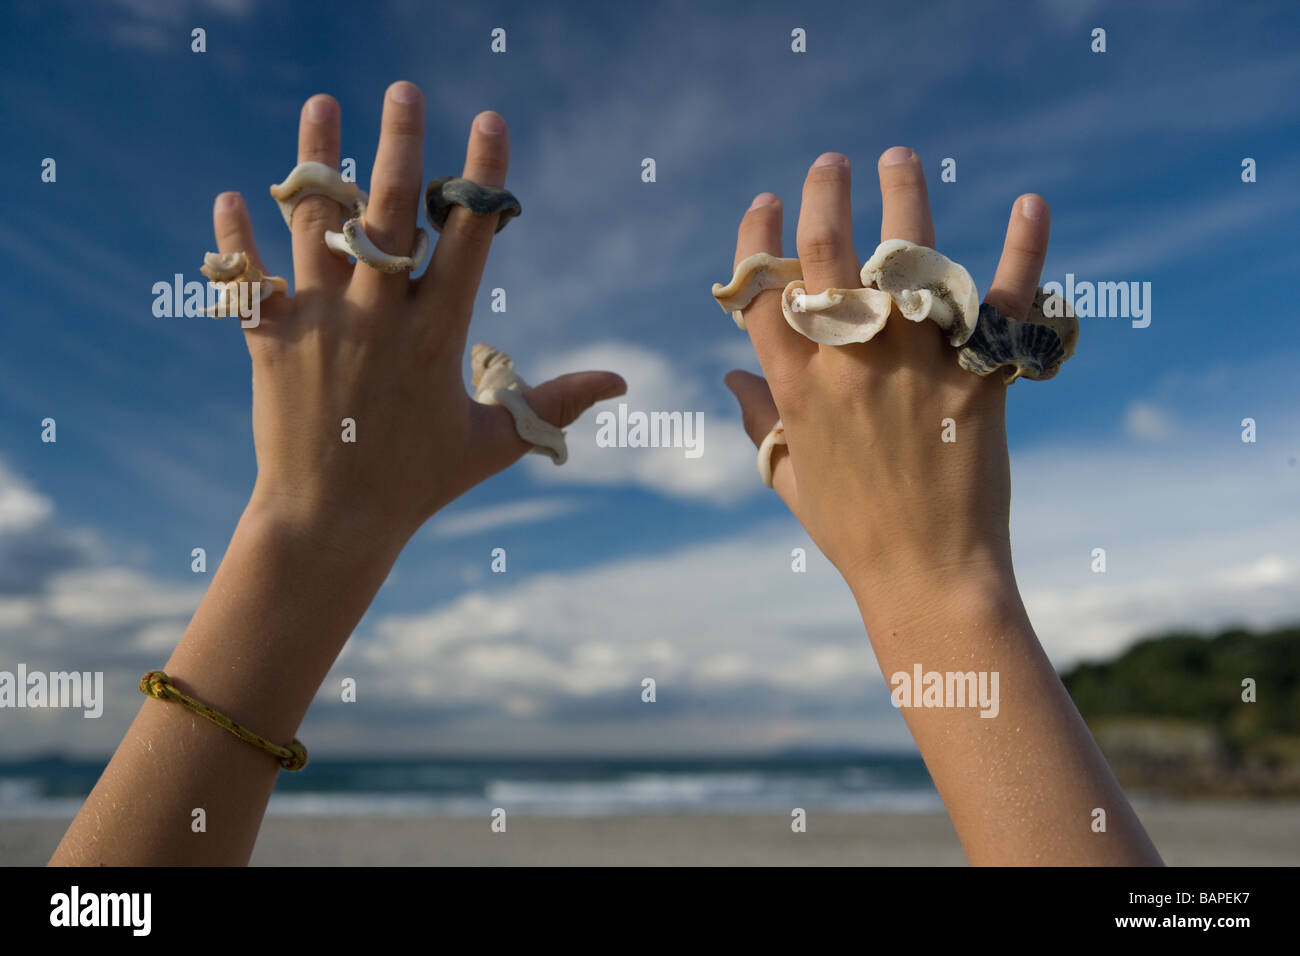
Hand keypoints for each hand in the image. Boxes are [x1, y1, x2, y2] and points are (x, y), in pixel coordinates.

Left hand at [213, 84, 624, 558]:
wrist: (329, 521)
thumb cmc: (418, 483)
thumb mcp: (493, 443)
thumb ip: (554, 402)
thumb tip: (622, 383)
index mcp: (437, 336)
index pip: (466, 240)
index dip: (480, 177)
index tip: (488, 120)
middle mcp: (377, 319)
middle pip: (390, 213)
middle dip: (401, 145)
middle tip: (403, 89)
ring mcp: (320, 325)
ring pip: (318, 226)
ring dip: (318, 162)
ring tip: (323, 105)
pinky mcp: (270, 340)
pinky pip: (250, 277)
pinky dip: (237, 237)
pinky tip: (233, 195)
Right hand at [724, 148, 1048, 617]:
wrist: (929, 577)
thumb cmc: (853, 532)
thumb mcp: (791, 476)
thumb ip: (759, 421)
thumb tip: (729, 379)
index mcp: (798, 388)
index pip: (762, 292)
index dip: (758, 239)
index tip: (767, 203)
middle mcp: (852, 364)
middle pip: (824, 254)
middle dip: (822, 194)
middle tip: (831, 163)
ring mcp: (918, 366)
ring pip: (907, 257)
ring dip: (902, 195)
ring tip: (899, 158)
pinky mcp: (981, 378)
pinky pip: (1006, 302)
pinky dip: (1023, 250)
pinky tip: (1029, 204)